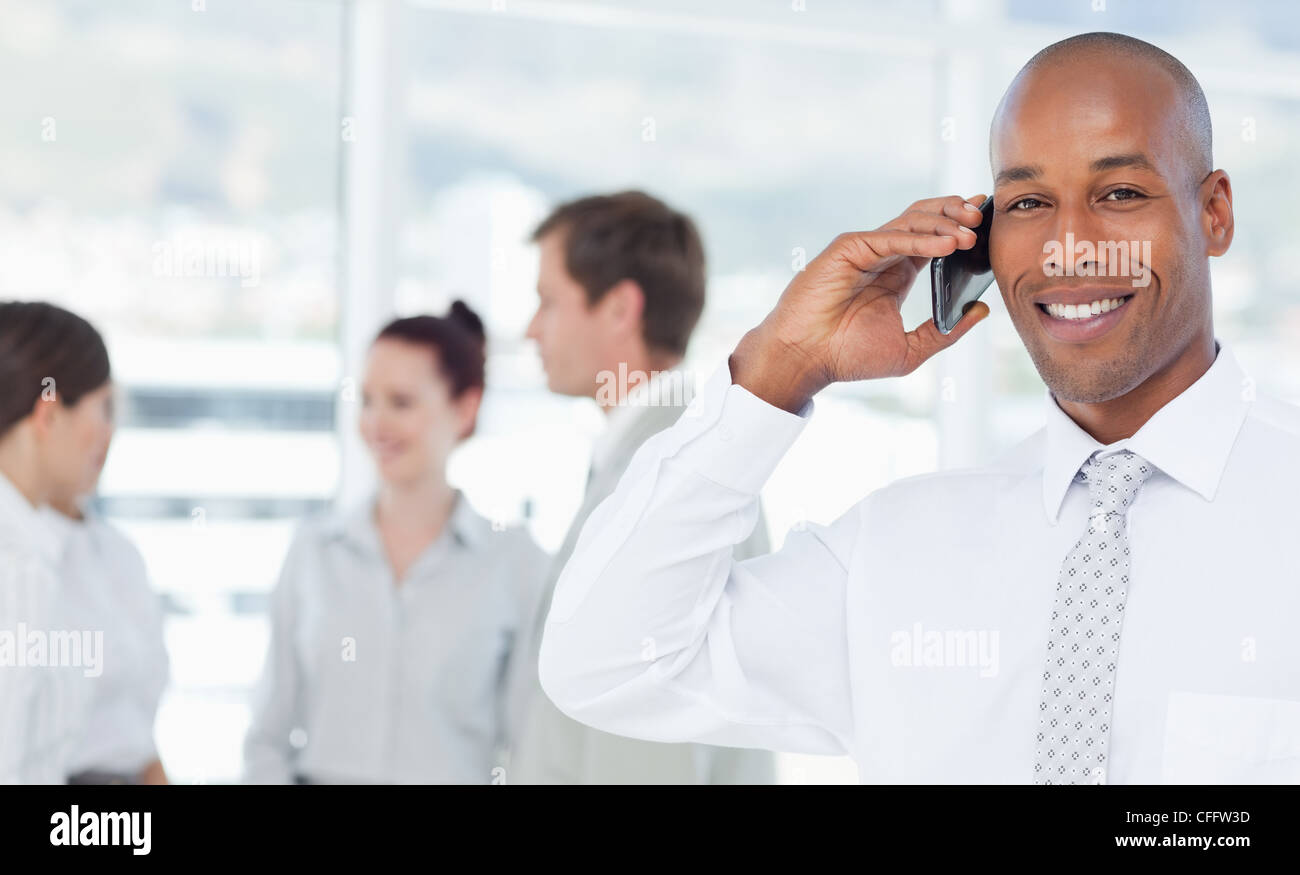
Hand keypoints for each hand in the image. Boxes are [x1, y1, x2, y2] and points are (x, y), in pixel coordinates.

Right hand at [729, 194, 990, 411]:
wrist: (805, 359)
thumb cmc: (846, 357)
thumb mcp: (910, 349)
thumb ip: (947, 331)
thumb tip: (982, 310)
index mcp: (896, 275)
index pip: (935, 239)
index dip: (961, 227)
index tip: (990, 223)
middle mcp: (882, 256)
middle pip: (925, 220)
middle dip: (957, 213)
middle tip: (985, 217)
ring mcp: (865, 249)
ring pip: (911, 222)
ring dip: (944, 222)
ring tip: (971, 231)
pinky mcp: (849, 248)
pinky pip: (891, 237)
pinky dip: (921, 238)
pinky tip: (947, 244)